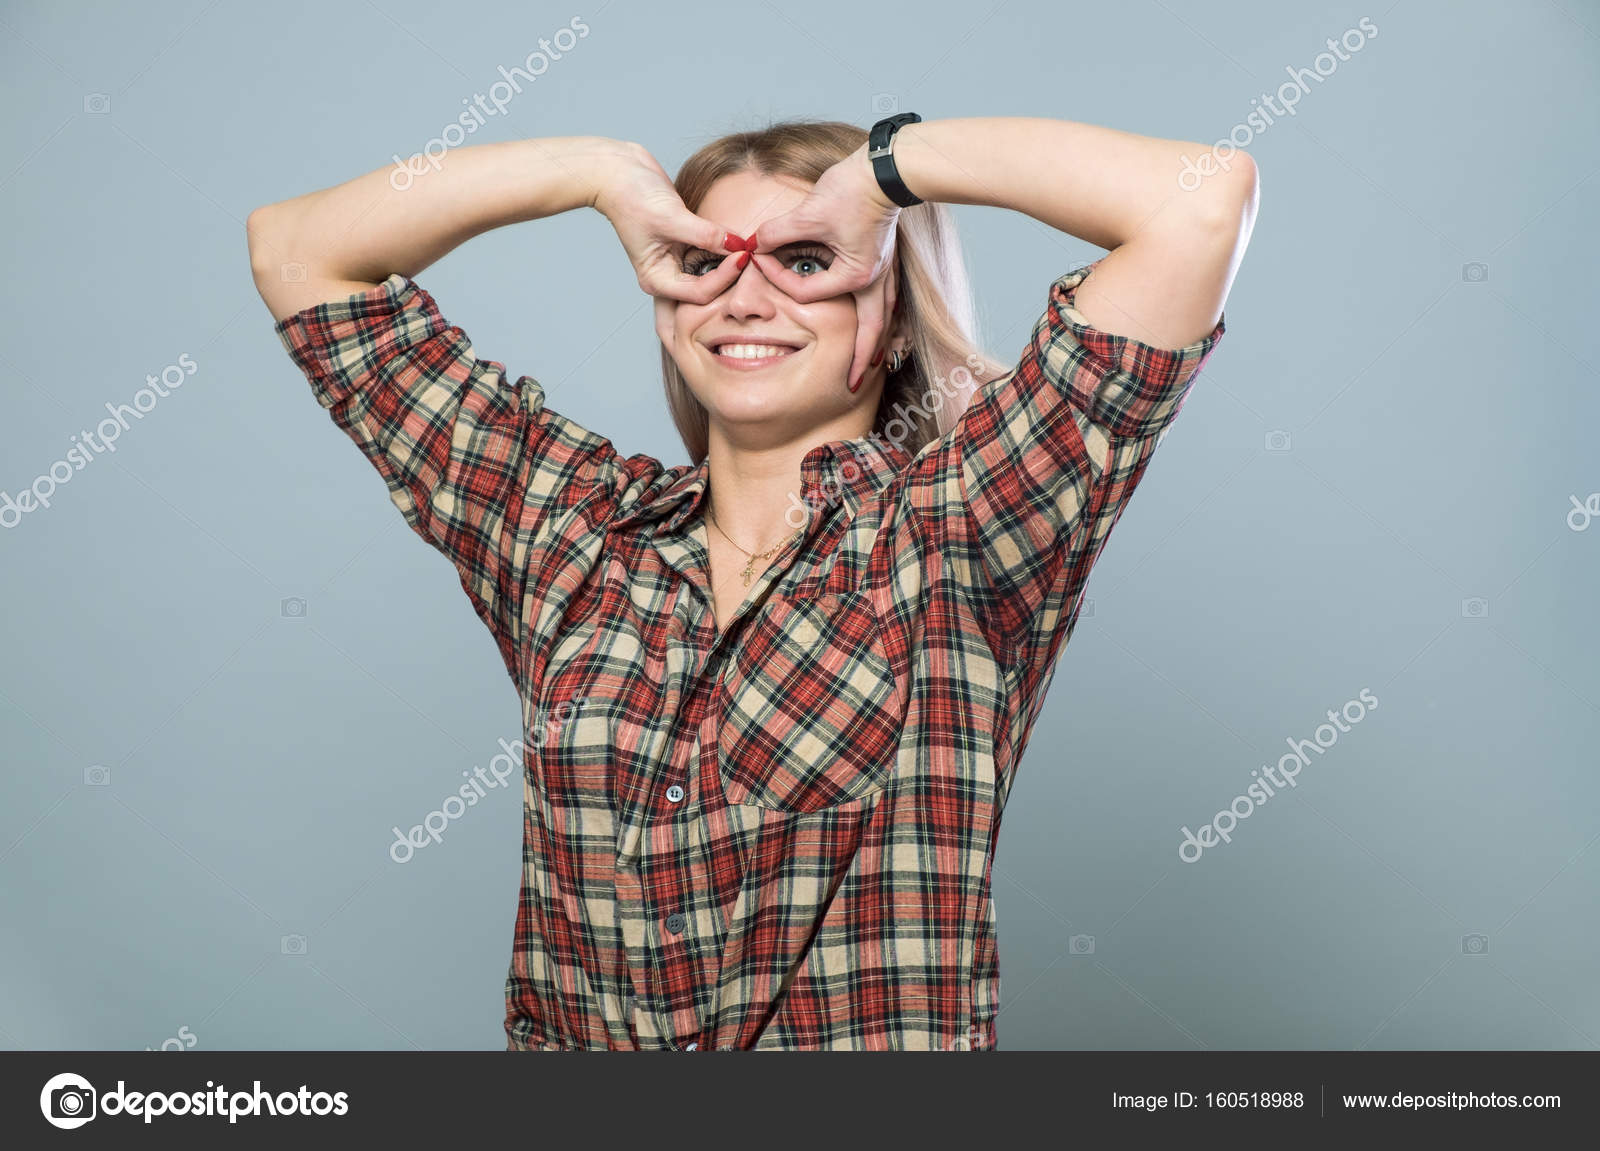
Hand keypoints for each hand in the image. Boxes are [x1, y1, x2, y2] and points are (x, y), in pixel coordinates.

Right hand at [593, 143, 744, 302]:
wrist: (616, 170)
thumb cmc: (632, 195)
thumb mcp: (672, 217)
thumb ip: (706, 234)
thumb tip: (738, 245)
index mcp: (657, 279)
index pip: (700, 293)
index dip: (725, 277)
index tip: (744, 255)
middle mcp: (667, 275)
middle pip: (709, 289)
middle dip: (731, 278)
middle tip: (756, 258)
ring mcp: (676, 260)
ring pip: (712, 272)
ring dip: (731, 264)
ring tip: (752, 250)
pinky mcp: (684, 244)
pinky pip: (710, 253)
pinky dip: (724, 249)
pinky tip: (741, 241)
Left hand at [749, 143, 902, 391]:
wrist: (888, 167)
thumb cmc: (854, 189)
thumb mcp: (809, 212)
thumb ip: (778, 232)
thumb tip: (754, 243)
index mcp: (855, 276)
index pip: (808, 292)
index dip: (777, 278)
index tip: (758, 259)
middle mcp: (875, 279)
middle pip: (871, 331)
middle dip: (862, 360)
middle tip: (853, 386)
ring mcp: (885, 269)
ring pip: (884, 316)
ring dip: (876, 339)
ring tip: (872, 360)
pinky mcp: (886, 257)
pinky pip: (886, 296)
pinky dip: (882, 313)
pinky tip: (878, 318)